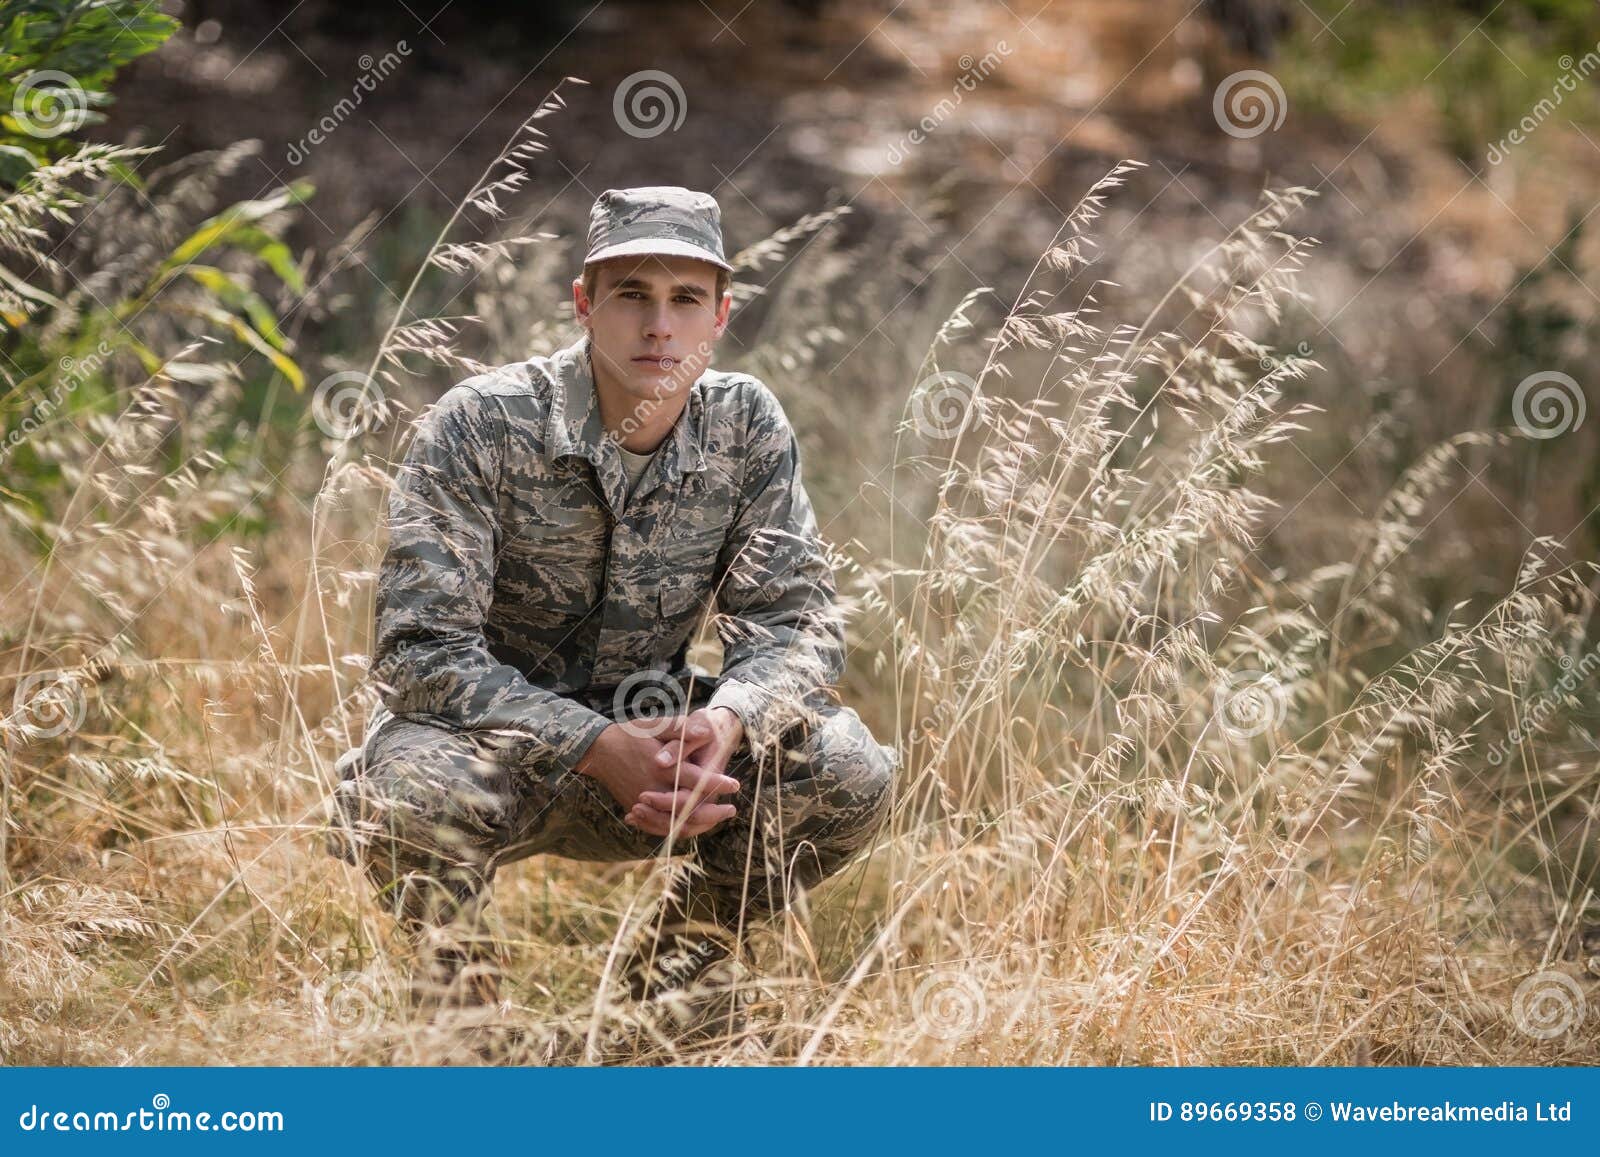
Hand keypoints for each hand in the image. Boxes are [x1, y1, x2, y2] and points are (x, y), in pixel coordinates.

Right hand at [574, 719, 738, 837]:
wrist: (599, 750)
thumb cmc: (630, 734)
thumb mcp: (655, 723)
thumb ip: (679, 728)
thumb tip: (703, 732)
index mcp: (660, 767)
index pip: (695, 780)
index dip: (717, 784)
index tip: (734, 785)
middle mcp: (652, 789)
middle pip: (687, 810)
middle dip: (713, 812)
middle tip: (731, 810)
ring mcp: (643, 803)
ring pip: (674, 824)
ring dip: (699, 826)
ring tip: (716, 821)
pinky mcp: (636, 809)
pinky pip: (659, 827)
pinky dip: (677, 830)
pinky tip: (693, 826)